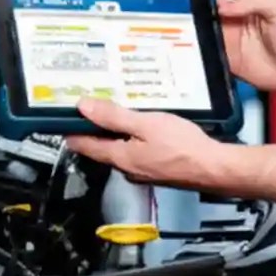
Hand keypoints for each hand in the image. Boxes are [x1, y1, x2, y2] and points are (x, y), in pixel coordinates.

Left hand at [65, 98, 235, 190]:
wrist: (213, 168)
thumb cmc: (181, 146)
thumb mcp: (145, 124)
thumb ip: (114, 116)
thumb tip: (83, 107)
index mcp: (119, 157)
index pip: (84, 144)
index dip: (71, 129)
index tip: (62, 114)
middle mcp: (126, 168)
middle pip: (101, 147)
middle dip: (94, 128)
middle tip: (90, 105)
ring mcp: (142, 171)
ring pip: (120, 149)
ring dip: (115, 132)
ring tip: (116, 110)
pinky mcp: (157, 169)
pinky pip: (136, 151)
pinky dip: (132, 137)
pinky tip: (142, 125)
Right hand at [167, 0, 275, 92]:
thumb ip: (253, 2)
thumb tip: (224, 8)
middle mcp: (233, 12)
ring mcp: (227, 33)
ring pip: (199, 21)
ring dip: (185, 18)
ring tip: (171, 16)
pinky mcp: (224, 53)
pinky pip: (203, 46)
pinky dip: (192, 44)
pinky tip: (182, 43)